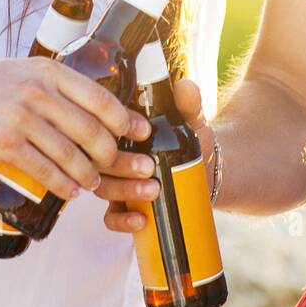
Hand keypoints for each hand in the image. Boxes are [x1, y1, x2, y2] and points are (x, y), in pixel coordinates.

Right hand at [0, 56, 151, 202]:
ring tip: (91, 183)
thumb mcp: (27, 72)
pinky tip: (70, 191)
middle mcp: (39, 92)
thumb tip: (100, 110)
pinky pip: (44, 171)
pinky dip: (62, 185)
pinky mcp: (4, 144)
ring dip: (87, 175)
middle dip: (109, 154)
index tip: (138, 133)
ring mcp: (22, 118)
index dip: (125, 120)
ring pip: (70, 155)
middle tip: (114, 165)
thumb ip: (58, 87)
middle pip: (92, 130)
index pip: (100, 98)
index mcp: (49, 71)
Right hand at [102, 77, 215, 233]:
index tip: (143, 132)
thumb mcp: (191, 120)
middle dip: (123, 165)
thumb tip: (185, 86)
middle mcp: (111, 151)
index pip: (107, 122)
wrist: (204, 172)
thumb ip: (189, 104)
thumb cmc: (192, 140)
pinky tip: (141, 219)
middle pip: (100, 158)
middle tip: (149, 167)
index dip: (120, 126)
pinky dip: (122, 220)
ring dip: (124, 191)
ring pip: (102, 186)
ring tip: (152, 190)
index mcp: (121, 128)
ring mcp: (113, 179)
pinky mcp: (120, 205)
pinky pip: (109, 216)